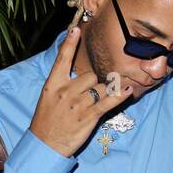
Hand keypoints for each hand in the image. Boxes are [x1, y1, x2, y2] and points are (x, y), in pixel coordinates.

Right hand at [28, 26, 131, 156]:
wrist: (45, 144)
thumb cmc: (48, 120)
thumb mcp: (49, 97)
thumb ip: (63, 84)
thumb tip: (83, 75)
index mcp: (53, 84)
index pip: (62, 59)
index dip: (70, 44)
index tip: (76, 29)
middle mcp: (65, 91)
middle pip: (90, 75)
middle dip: (96, 82)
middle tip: (93, 92)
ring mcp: (77, 104)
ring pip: (101, 87)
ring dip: (106, 91)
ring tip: (103, 98)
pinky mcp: (88, 116)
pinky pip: (108, 102)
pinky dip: (119, 96)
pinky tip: (127, 90)